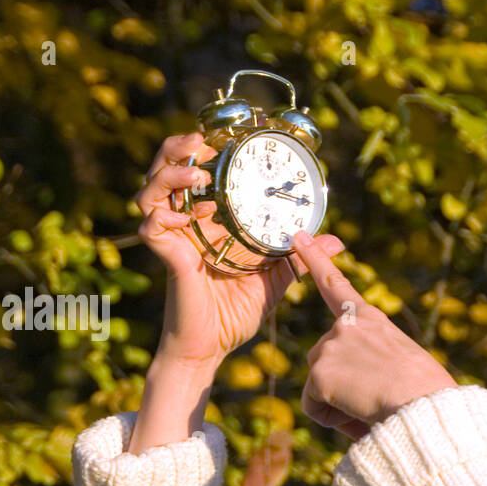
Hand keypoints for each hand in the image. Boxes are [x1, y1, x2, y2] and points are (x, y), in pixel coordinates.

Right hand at [135, 132, 344, 369]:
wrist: (213, 348)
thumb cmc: (236, 312)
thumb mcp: (274, 279)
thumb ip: (299, 258)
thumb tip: (336, 241)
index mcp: (205, 222)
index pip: (194, 174)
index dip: (201, 151)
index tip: (225, 137)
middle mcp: (184, 225)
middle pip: (164, 172)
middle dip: (176, 149)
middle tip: (200, 140)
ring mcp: (173, 240)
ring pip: (150, 192)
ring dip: (169, 175)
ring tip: (195, 172)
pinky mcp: (168, 259)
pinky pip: (152, 227)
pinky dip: (162, 216)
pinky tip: (185, 214)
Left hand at [290, 230, 456, 440]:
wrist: (426, 404)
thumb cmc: (428, 393)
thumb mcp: (403, 362)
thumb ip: (373, 361)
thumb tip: (356, 390)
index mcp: (371, 319)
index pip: (336, 286)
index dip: (315, 260)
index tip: (297, 236)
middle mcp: (346, 325)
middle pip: (324, 360)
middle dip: (341, 386)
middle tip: (376, 399)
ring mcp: (330, 345)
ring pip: (320, 386)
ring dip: (339, 404)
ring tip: (372, 406)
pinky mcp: (319, 372)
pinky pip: (315, 408)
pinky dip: (333, 418)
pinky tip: (360, 413)